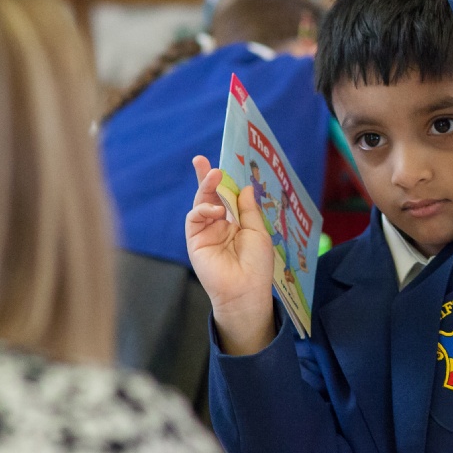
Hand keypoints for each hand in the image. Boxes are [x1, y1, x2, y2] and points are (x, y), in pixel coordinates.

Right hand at [185, 155, 276, 354]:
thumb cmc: (257, 265)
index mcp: (236, 223)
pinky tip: (216, 210)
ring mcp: (206, 232)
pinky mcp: (195, 241)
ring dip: (205, 189)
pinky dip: (203, 210)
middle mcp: (219, 225)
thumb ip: (247, 210)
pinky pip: (194, 219)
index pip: (227, 197)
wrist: (245, 290)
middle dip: (206, 178)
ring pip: (200, 204)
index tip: (222, 164)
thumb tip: (244, 187)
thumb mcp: (257, 232)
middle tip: (202, 161)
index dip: (224, 182)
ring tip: (214, 177)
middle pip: (210, 196)